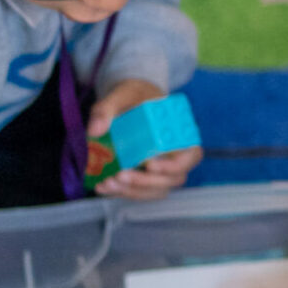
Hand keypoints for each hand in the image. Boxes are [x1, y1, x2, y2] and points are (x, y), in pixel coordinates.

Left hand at [87, 80, 200, 199]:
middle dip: (146, 182)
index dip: (174, 165)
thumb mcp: (121, 95)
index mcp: (181, 133)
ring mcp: (161, 169)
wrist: (128, 102)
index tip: (149, 164)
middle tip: (121, 176)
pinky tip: (103, 187)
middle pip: (173, 179)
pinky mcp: (145, 176)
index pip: (191, 156)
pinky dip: (121, 192)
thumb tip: (95, 130)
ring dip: (133, 191)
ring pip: (156, 190)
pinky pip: (140, 191)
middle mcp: (176, 155)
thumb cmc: (134, 97)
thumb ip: (106, 109)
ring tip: (108, 184)